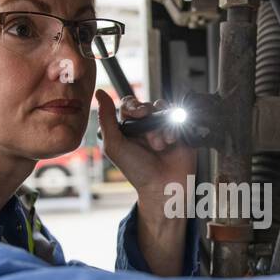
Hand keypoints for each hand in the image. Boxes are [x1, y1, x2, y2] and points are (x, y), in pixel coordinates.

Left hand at [96, 89, 196, 218]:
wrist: (164, 186)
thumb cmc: (138, 171)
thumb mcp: (114, 146)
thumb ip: (106, 119)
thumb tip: (100, 93)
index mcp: (128, 128)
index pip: (129, 104)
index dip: (134, 105)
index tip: (140, 113)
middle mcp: (145, 127)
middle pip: (147, 106)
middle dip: (149, 119)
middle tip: (150, 133)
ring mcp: (163, 128)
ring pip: (163, 111)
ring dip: (161, 126)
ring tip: (161, 145)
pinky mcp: (179, 131)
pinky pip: (178, 117)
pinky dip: (174, 128)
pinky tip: (172, 142)